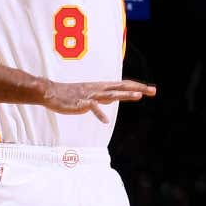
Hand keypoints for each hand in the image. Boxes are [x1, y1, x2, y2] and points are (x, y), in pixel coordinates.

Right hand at [40, 78, 156, 122]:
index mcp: (101, 87)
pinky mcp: (82, 103)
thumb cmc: (69, 95)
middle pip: (121, 87)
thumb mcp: (89, 95)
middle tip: (153, 90)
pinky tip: (105, 121)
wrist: (51, 93)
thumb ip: (101, 97)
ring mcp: (91, 95)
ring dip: (125, 95)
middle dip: (138, 89)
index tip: (150, 89)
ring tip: (139, 97)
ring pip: (111, 95)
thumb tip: (111, 99)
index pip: (122, 85)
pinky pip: (92, 108)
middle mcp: (98, 89)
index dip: (136, 87)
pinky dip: (99, 114)